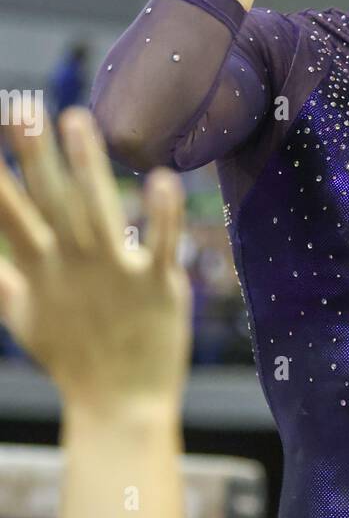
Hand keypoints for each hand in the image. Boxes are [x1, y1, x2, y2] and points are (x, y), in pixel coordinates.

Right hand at [0, 108, 190, 412]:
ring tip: (78, 119)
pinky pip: (161, 242)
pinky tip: (163, 179)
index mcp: (41, 271)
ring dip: (88, 165)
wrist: (121, 407)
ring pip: (99, 209)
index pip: (9, 216)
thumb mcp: (26, 321)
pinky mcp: (158, 284)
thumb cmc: (75, 360)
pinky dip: (161, 214)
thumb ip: (4, 283)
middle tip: (23, 109)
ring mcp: (115, 273)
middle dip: (35, 157)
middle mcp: (73, 266)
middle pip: (50, 202)